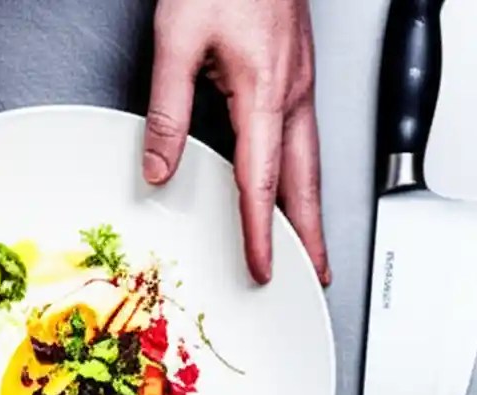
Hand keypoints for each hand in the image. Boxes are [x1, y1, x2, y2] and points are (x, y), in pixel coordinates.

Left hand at [145, 0, 329, 284]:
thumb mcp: (177, 39)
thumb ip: (168, 109)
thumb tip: (160, 167)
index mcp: (263, 92)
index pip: (260, 182)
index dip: (261, 232)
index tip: (262, 268)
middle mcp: (290, 93)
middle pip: (304, 181)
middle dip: (310, 234)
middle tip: (315, 272)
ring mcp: (298, 83)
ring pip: (310, 159)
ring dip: (310, 206)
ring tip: (307, 241)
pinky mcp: (294, 72)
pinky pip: (303, 136)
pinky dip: (302, 172)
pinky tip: (290, 181)